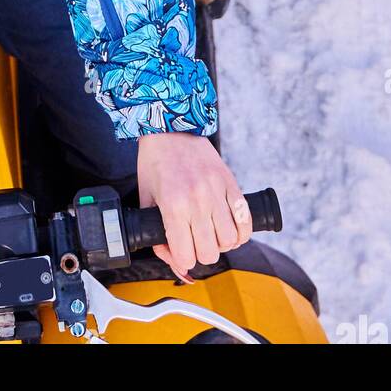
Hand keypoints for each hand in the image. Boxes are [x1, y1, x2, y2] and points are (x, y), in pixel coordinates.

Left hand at [136, 132, 252, 280]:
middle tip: (195, 242)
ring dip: (221, 243)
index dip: (182, 260)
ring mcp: (217, 192)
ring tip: (211, 233)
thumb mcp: (146, 199)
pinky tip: (230, 228)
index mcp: (173, 206)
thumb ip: (158, 235)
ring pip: (230, 241)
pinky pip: (245, 220)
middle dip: (201, 253)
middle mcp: (197, 201)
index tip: (180, 251)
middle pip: (210, 253)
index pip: (186, 256)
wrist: (170, 127)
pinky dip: (241, 232)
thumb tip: (176, 263)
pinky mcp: (231, 184)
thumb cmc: (154, 162)